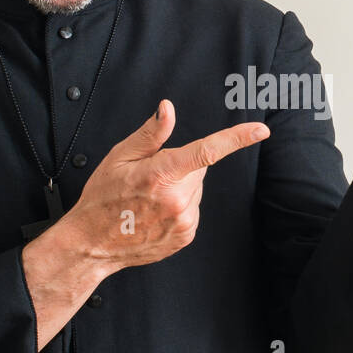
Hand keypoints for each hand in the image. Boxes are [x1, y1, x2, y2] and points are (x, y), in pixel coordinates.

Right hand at [59, 99, 268, 271]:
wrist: (92, 243)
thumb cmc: (102, 198)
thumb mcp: (119, 158)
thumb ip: (150, 134)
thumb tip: (167, 109)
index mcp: (161, 175)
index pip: (207, 151)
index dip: (237, 138)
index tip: (260, 130)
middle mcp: (177, 200)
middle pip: (198, 170)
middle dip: (180, 168)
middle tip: (149, 179)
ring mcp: (183, 221)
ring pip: (195, 190)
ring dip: (179, 189)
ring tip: (148, 200)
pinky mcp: (186, 235)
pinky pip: (192, 210)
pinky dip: (179, 207)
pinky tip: (154, 213)